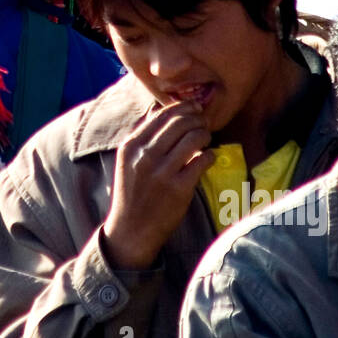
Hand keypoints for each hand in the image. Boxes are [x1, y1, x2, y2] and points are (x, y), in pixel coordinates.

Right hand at [101, 100, 211, 270]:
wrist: (131, 230)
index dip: (183, 107)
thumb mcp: (127, 161)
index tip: (194, 108)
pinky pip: (203, 160)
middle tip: (204, 123)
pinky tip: (209, 157)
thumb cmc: (132, 192)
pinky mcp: (179, 189)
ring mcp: (162, 173)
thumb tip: (160, 110)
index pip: (161, 115)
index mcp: (131, 146)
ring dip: (205, 134)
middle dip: (197, 118)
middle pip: (180, 123)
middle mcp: (145, 156)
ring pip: (194, 138)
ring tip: (206, 139)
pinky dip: (210, 155)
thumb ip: (142, 136)